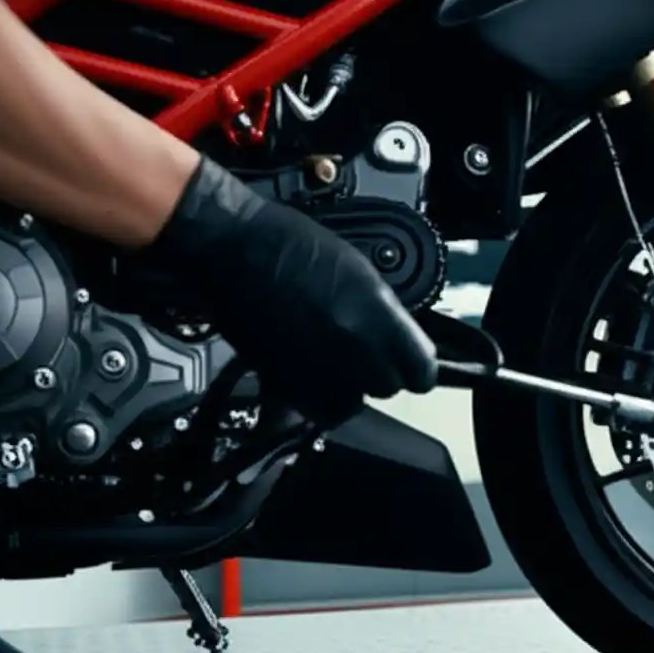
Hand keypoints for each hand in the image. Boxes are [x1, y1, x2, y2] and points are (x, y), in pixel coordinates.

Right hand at [142, 157, 436, 420]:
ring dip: (347, 388)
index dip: (419, 368)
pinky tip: (308, 373)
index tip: (413, 363)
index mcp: (377, 316)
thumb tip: (397, 336)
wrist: (232, 248)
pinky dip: (313, 398)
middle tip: (363, 352)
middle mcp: (353, 349)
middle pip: (388, 388)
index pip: (422, 370)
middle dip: (380, 373)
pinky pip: (313, 408)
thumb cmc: (288, 244)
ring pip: (351, 404)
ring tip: (334, 363)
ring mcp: (317, 370)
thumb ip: (383, 311)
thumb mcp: (357, 268)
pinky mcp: (282, 382)